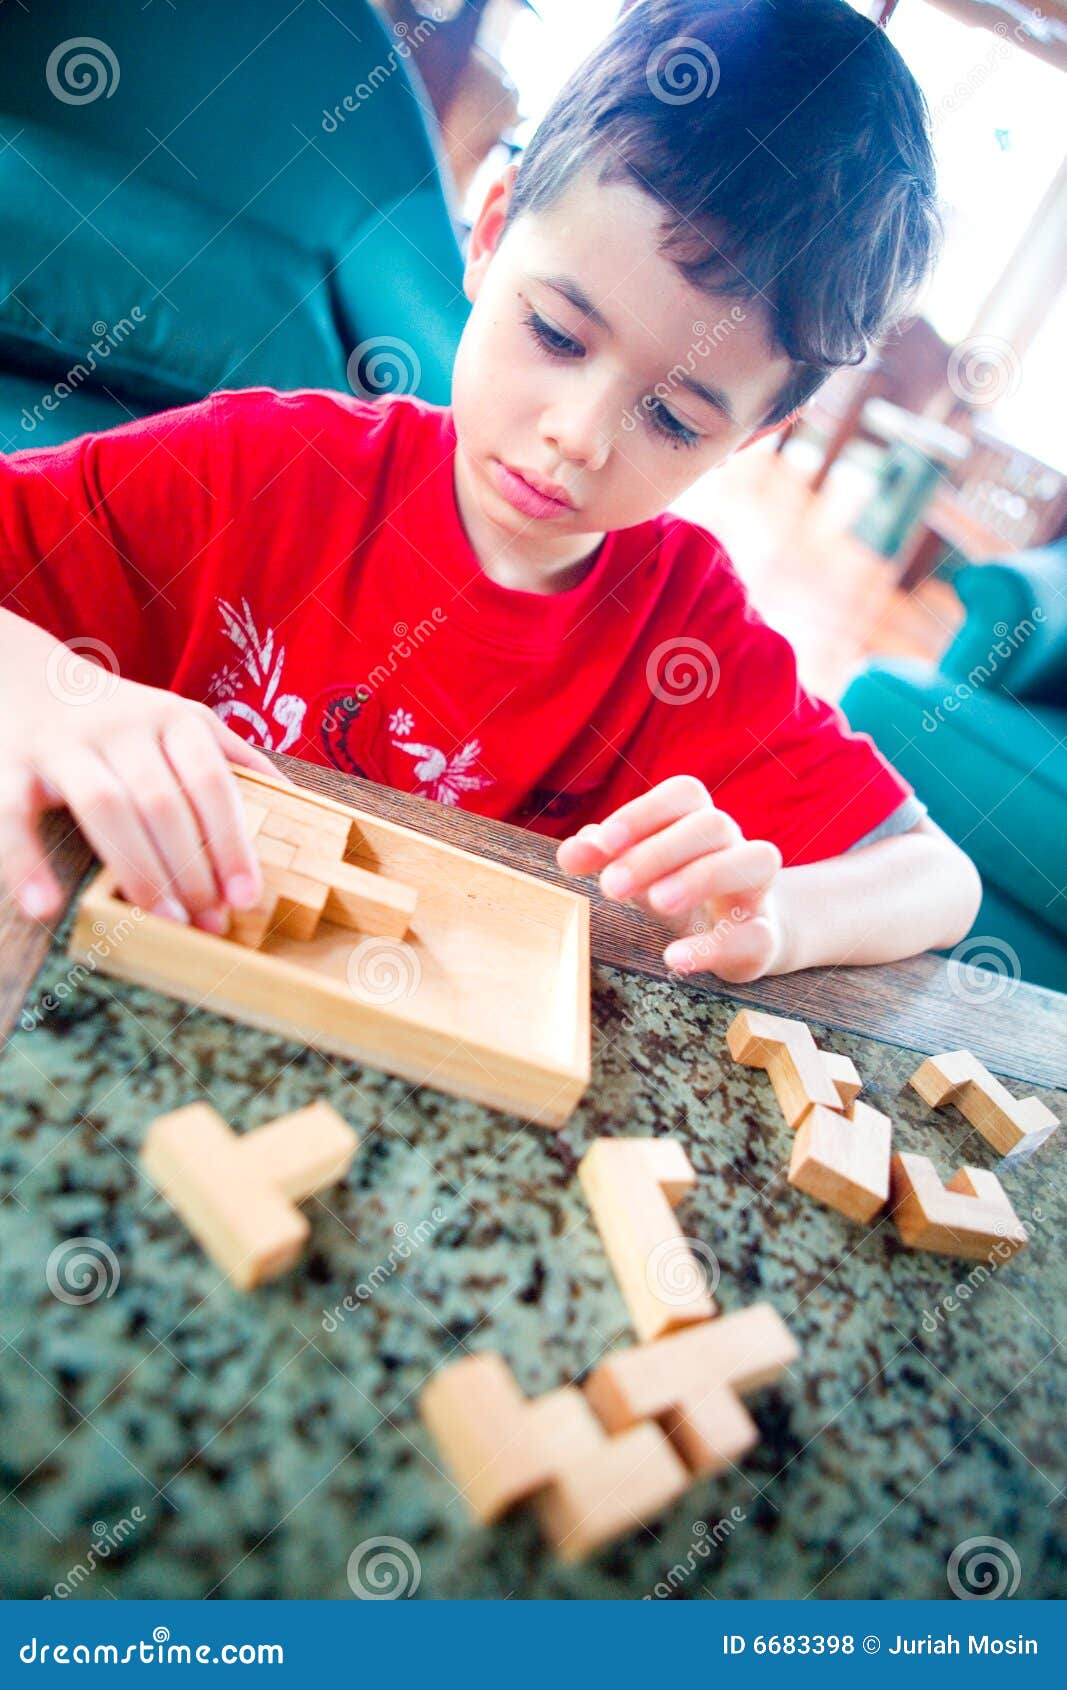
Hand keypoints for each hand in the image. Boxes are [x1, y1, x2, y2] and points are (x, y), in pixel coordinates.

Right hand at [0, 631, 282, 929]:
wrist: (26, 675)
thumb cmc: (121, 719)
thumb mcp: (181, 722)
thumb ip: (233, 759)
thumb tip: (301, 802)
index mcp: (172, 718)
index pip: (211, 781)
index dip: (231, 841)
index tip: (247, 896)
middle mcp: (121, 726)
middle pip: (163, 801)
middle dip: (191, 868)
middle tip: (209, 922)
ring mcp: (64, 744)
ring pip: (105, 806)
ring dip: (138, 870)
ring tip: (165, 920)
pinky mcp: (10, 766)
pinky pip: (13, 817)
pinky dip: (26, 864)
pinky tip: (47, 908)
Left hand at [556, 775, 786, 981]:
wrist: (744, 934)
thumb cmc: (682, 890)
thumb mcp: (641, 872)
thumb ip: (606, 857)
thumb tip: (570, 851)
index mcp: (699, 823)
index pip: (684, 794)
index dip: (644, 812)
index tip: (604, 842)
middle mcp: (734, 846)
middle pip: (713, 824)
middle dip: (659, 852)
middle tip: (612, 888)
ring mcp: (757, 889)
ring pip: (754, 860)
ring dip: (701, 878)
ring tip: (656, 904)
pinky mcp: (765, 936)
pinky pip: (756, 933)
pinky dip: (714, 946)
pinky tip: (675, 958)